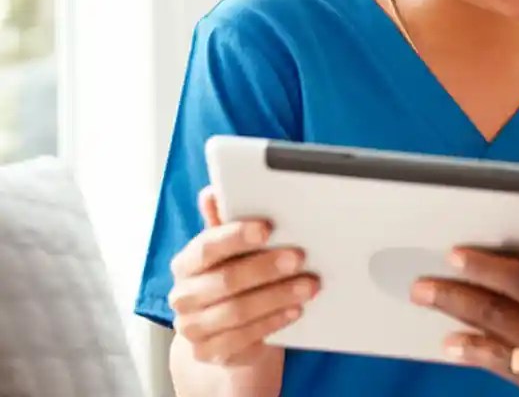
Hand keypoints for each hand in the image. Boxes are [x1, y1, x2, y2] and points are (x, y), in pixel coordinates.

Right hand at [167, 186, 319, 365]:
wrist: (226, 338)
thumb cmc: (233, 284)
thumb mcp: (230, 255)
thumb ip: (224, 225)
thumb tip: (212, 192)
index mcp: (186, 263)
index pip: (207, 246)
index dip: (236, 236)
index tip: (267, 227)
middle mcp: (184, 296)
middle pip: (226, 280)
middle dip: (266, 267)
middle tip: (299, 257)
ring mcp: (194, 328)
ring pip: (237, 311)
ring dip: (277, 296)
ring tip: (309, 285)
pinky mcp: (211, 353)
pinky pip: (245, 337)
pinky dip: (274, 321)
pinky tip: (296, 310)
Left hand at [412, 197, 518, 396]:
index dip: (486, 267)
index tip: (455, 253)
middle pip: (496, 316)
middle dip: (454, 297)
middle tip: (420, 285)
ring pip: (496, 348)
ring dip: (460, 330)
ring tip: (433, 316)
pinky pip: (509, 372)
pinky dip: (481, 357)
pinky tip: (460, 348)